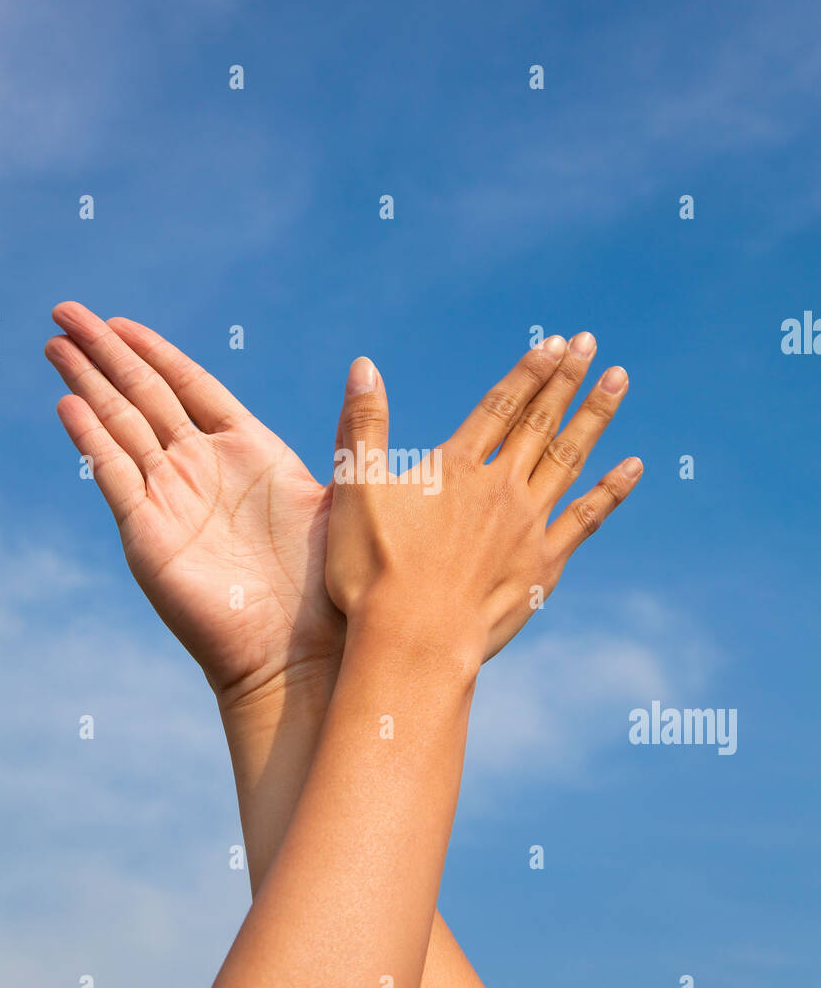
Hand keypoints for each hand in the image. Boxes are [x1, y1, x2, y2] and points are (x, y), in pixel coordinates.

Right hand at [46, 302, 342, 705]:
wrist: (300, 652)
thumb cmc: (330, 585)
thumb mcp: (345, 495)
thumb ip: (350, 433)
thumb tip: (367, 367)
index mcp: (247, 452)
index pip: (189, 385)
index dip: (154, 351)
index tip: (120, 320)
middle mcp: (201, 470)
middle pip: (143, 395)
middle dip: (105, 353)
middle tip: (66, 310)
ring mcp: (171, 500)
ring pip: (120, 425)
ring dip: (87, 384)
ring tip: (55, 344)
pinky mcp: (149, 534)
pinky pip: (114, 475)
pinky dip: (90, 439)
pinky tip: (67, 405)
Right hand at [327, 334, 641, 668]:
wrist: (413, 644)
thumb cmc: (373, 573)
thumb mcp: (354, 491)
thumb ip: (362, 426)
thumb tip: (364, 365)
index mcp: (456, 469)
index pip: (500, 405)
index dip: (528, 371)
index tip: (555, 343)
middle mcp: (501, 488)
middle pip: (541, 422)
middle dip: (567, 379)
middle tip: (591, 343)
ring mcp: (529, 527)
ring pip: (570, 458)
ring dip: (595, 417)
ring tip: (619, 382)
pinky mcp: (544, 566)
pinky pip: (587, 518)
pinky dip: (611, 490)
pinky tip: (634, 467)